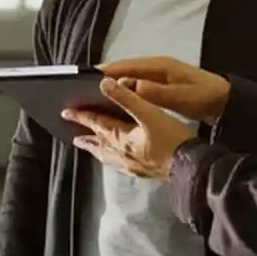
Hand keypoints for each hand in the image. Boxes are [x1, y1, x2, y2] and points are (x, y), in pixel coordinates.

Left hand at [62, 77, 196, 179]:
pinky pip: (120, 165)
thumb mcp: (149, 113)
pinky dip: (113, 160)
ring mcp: (132, 165)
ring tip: (90, 147)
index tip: (65, 113)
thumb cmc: (171, 139)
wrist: (191, 167)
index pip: (96, 124)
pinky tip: (118, 161)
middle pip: (99, 143)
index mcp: (121, 138)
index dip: (81, 116)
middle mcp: (122, 153)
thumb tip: (104, 84)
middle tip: (74, 136)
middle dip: (86, 137)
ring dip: (97, 150)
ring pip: (108, 156)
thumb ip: (127, 98)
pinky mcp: (143, 172)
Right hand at [99, 56, 230, 124]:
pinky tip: (114, 99)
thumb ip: (156, 92)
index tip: (86, 77)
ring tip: (92, 93)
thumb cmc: (202, 97)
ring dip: (113, 82)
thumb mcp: (181, 98)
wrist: (223, 100)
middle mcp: (155, 65)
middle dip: (105, 76)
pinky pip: (135, 83)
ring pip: (128, 76)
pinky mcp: (159, 83)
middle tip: (81, 86)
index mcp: (159, 66)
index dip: (107, 71)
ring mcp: (157, 74)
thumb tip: (131, 85)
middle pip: (124, 68)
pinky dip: (123, 88)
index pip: (127, 65)